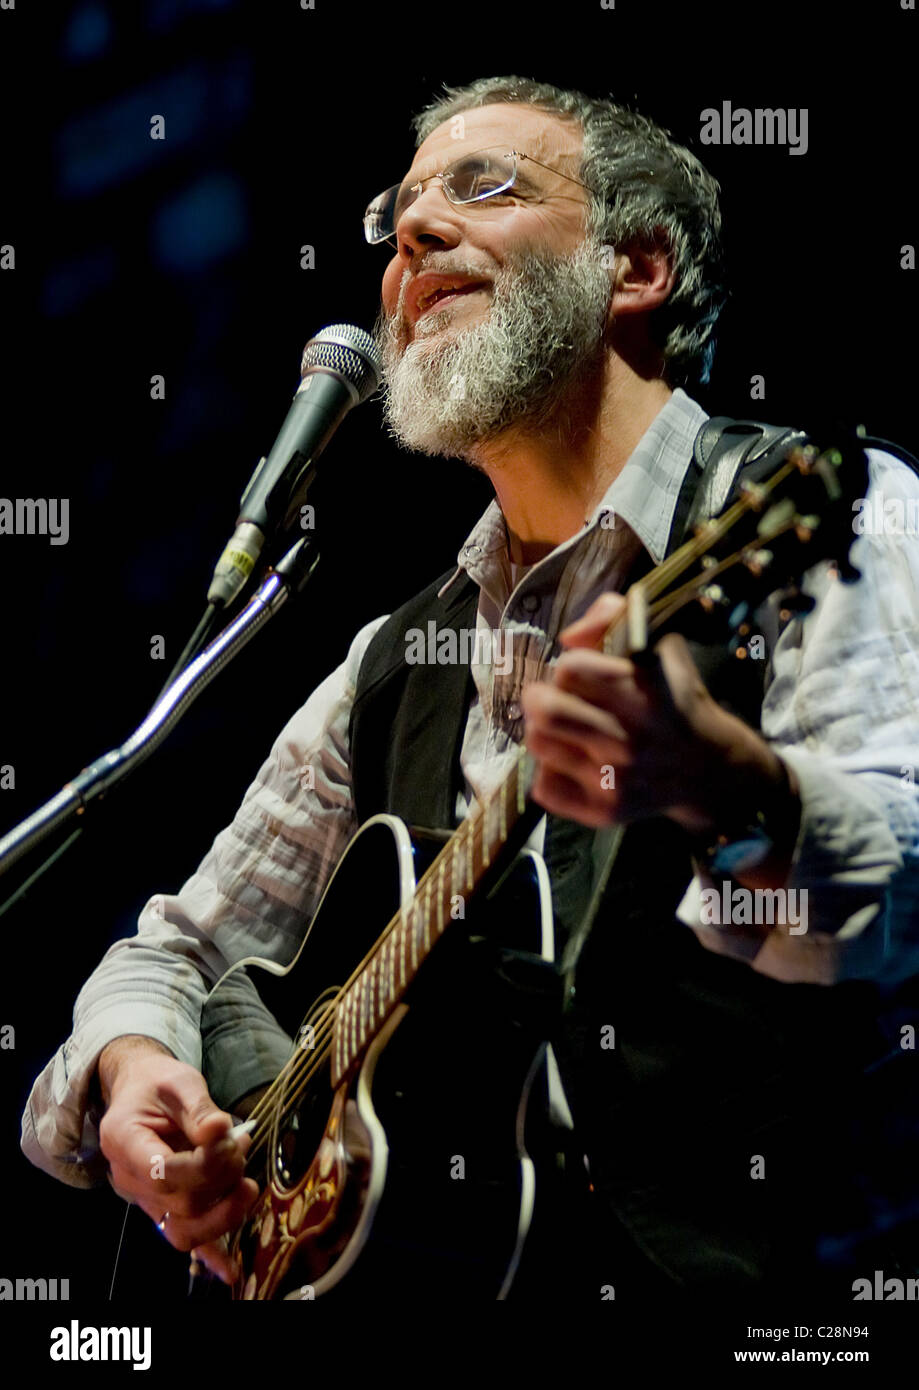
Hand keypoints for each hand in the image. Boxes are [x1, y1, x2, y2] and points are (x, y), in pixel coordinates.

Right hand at [98, 1036, 258, 1283]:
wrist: (140, 1091)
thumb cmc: (158, 1083)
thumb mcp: (179, 1081)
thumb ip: (199, 1108)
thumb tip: (221, 1129)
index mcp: (123, 1139)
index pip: (161, 1172)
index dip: (202, 1163)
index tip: (228, 1135)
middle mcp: (128, 1178)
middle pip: (180, 1202)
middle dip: (222, 1178)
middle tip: (240, 1145)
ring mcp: (144, 1198)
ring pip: (182, 1229)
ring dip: (224, 1213)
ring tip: (246, 1184)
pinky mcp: (162, 1208)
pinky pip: (182, 1236)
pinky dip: (208, 1254)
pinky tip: (230, 1269)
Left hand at [521, 592, 790, 834]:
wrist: (708, 770)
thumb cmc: (674, 701)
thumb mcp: (660, 648)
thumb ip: (614, 617)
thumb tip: (570, 636)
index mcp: (647, 692)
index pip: (571, 668)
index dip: (570, 665)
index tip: (581, 673)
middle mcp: (632, 738)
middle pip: (547, 709)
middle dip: (540, 697)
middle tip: (549, 699)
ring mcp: (617, 780)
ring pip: (539, 744)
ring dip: (543, 731)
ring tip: (563, 730)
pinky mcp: (604, 812)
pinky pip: (543, 787)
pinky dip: (549, 772)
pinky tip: (571, 763)